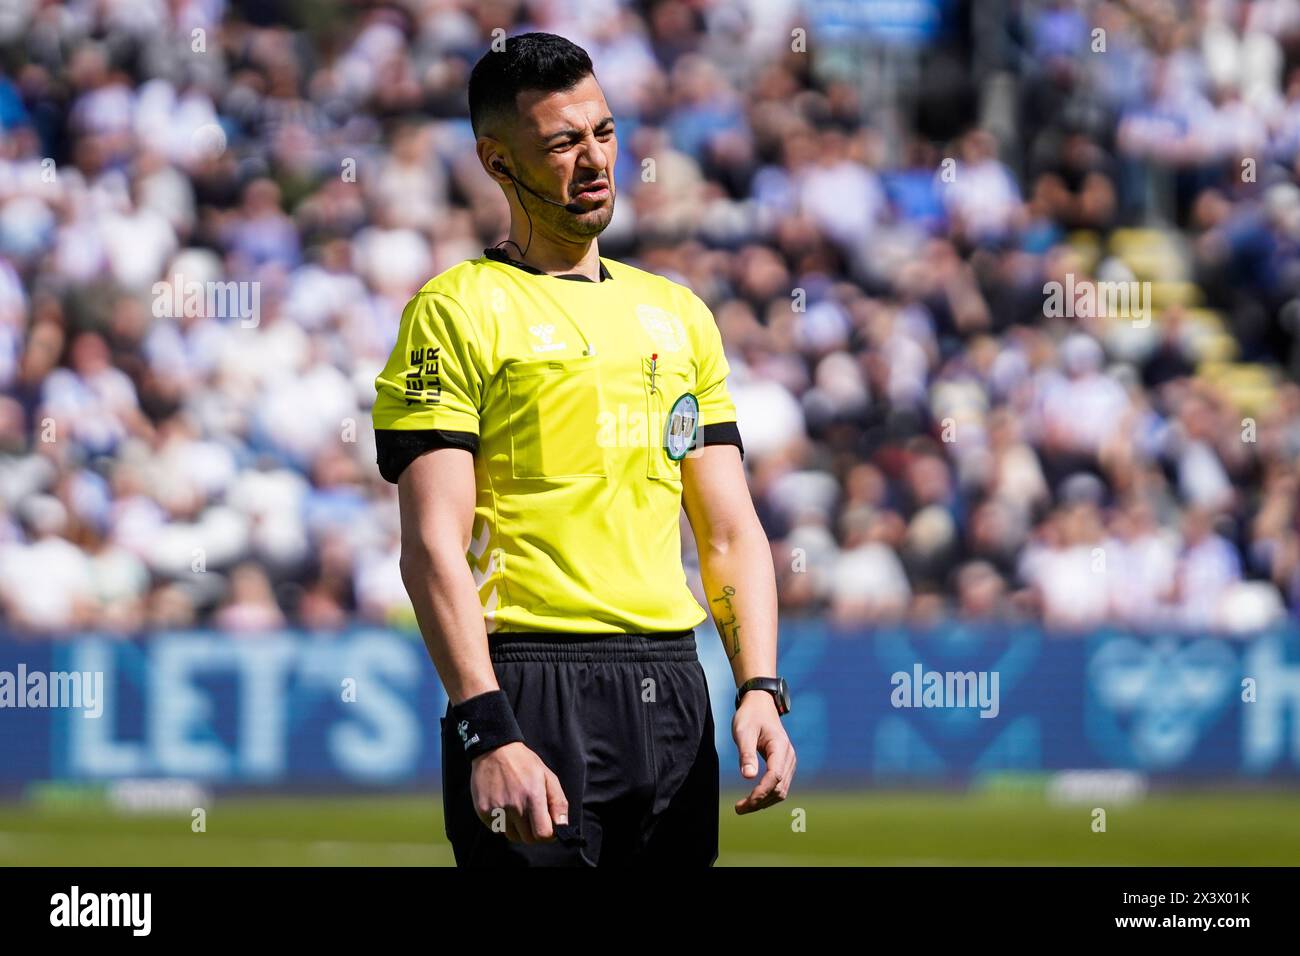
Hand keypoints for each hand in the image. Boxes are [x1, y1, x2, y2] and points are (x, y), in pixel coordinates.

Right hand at [469, 741, 568, 842]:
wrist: (494, 750)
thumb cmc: (524, 763)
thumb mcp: (547, 776)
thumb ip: (558, 802)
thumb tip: (562, 826)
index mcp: (533, 797)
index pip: (543, 834)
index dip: (548, 834)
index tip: (548, 827)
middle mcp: (514, 806)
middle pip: (527, 839)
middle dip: (533, 832)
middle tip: (532, 818)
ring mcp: (497, 810)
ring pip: (511, 836)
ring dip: (517, 829)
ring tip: (517, 809)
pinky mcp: (483, 811)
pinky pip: (496, 829)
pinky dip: (502, 823)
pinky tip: (503, 806)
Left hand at [732, 690, 795, 814]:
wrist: (760, 705)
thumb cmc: (750, 716)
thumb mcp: (743, 732)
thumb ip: (746, 754)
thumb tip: (748, 777)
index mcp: (780, 747)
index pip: (774, 777)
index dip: (761, 793)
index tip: (745, 804)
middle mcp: (789, 756)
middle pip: (779, 788)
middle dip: (760, 802)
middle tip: (739, 809)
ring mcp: (789, 761)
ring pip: (781, 790)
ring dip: (764, 802)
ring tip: (743, 807)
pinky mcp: (785, 765)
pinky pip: (780, 785)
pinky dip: (768, 795)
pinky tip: (753, 798)